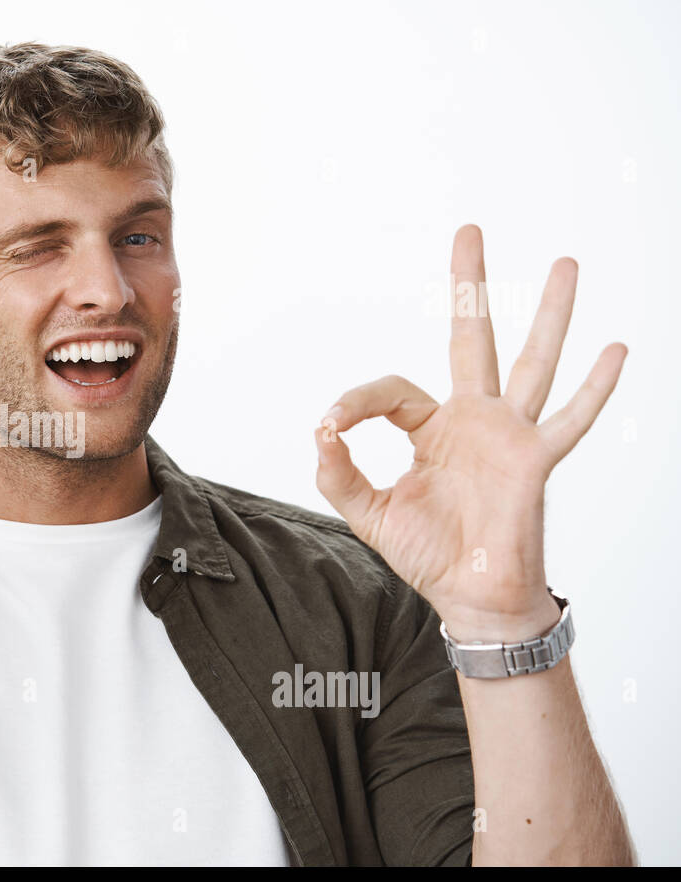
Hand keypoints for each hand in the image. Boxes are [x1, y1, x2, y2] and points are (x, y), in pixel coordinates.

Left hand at [313, 225, 625, 638]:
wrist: (470, 597)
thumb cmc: (427, 553)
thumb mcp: (369, 514)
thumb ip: (340, 475)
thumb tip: (319, 433)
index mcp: (431, 430)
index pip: (391, 391)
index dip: (356, 402)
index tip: (329, 426)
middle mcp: (472, 421)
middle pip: (471, 338)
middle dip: (469, 285)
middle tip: (469, 231)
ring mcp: (508, 435)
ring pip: (532, 362)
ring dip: (549, 314)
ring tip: (565, 263)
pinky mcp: (534, 459)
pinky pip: (570, 420)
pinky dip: (594, 388)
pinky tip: (614, 349)